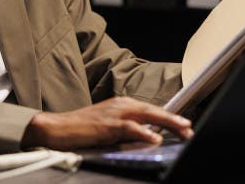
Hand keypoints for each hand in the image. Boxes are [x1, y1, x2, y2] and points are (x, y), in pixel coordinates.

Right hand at [21, 96, 193, 149]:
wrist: (55, 128)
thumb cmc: (80, 129)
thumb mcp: (108, 126)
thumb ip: (127, 129)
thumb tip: (148, 137)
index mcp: (121, 104)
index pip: (150, 110)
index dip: (169, 117)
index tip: (184, 125)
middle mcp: (120, 105)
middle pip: (153, 110)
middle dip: (173, 119)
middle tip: (189, 128)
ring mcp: (113, 113)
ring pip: (146, 115)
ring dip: (166, 123)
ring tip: (182, 130)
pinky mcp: (106, 125)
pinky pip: (128, 128)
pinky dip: (143, 132)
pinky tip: (155, 138)